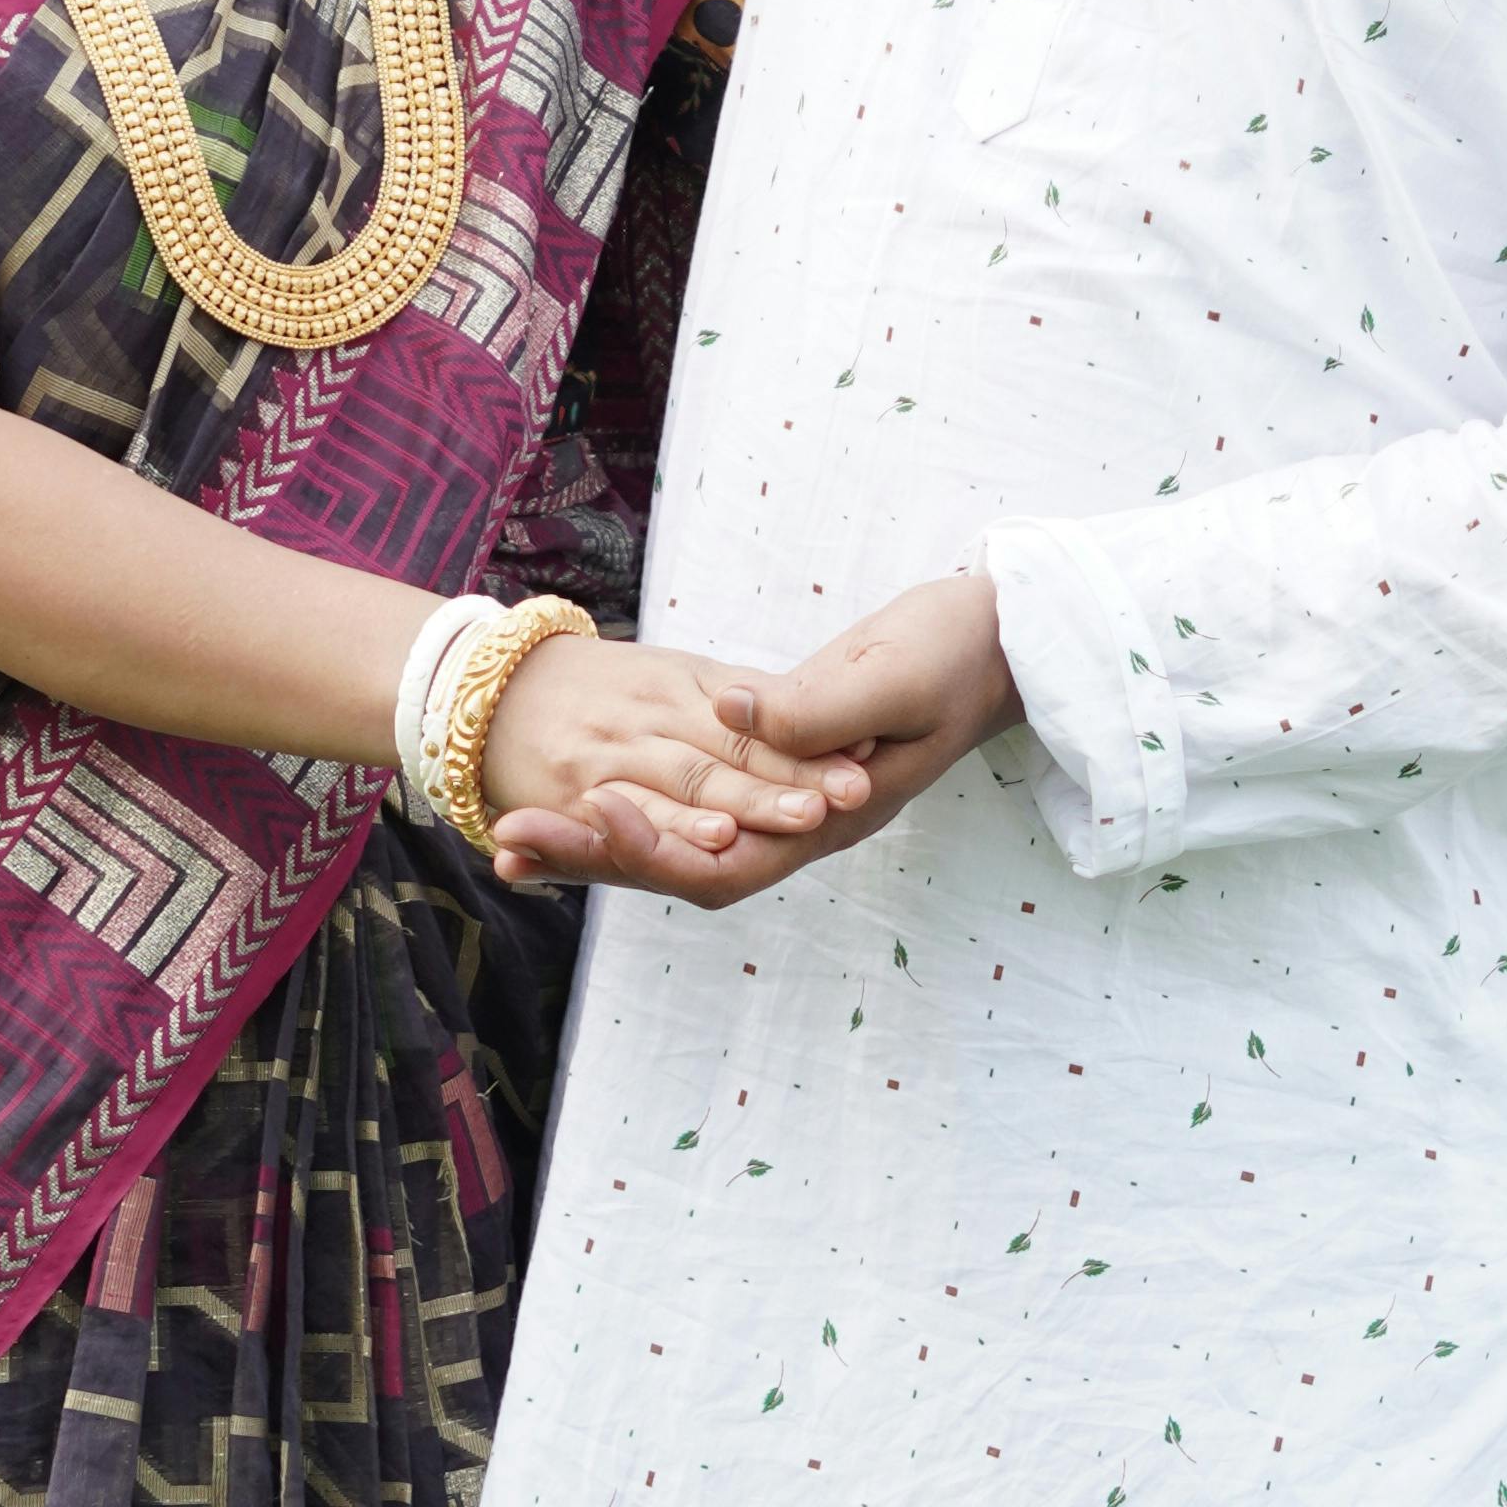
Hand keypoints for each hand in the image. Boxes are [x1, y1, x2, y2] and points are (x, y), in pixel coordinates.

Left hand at [488, 569, 1020, 911]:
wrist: (1000, 640)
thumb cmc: (958, 653)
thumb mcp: (895, 672)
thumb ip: (817, 705)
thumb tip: (730, 712)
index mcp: (829, 814)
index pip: (726, 862)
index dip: (656, 852)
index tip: (590, 823)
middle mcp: (797, 822)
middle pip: (682, 866)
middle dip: (594, 860)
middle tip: (505, 846)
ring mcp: (780, 797)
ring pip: (676, 840)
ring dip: (596, 843)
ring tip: (511, 839)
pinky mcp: (768, 760)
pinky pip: (688, 798)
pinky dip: (632, 805)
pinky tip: (577, 799)